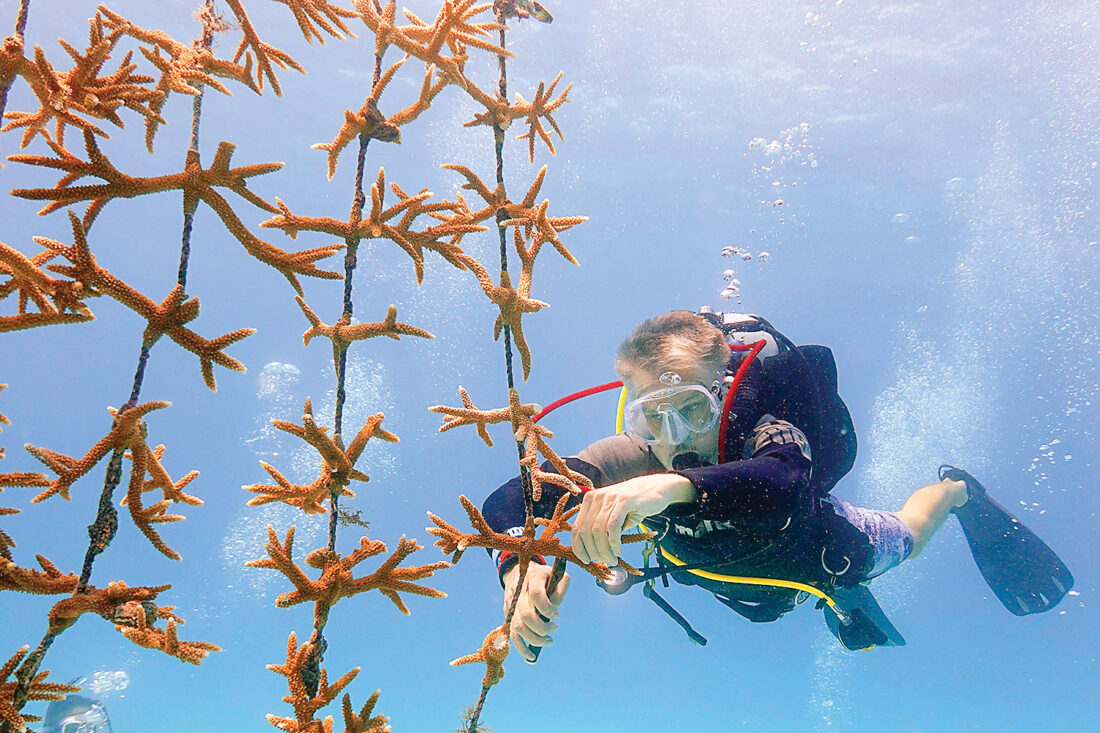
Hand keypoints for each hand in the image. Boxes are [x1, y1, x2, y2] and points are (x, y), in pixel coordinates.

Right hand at [503, 562, 570, 661]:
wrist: (518, 571)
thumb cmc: (544, 576)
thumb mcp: (557, 575)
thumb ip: (561, 589)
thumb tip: (556, 607)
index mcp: (532, 578)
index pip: (536, 594)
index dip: (548, 608)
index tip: (557, 614)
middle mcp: (519, 592)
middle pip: (526, 615)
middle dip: (542, 628)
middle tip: (555, 628)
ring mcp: (511, 604)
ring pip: (518, 627)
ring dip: (534, 639)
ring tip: (549, 641)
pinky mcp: (508, 615)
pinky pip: (512, 635)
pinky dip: (521, 648)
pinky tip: (532, 656)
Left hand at [571, 474, 695, 565]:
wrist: (658, 487)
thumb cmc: (635, 505)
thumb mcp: (614, 513)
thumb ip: (602, 527)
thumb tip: (594, 552)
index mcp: (590, 500)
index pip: (577, 527)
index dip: (579, 547)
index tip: (586, 560)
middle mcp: (597, 497)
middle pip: (586, 531)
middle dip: (593, 551)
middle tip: (605, 561)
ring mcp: (610, 497)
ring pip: (598, 531)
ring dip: (604, 550)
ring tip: (613, 559)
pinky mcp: (624, 500)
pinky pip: (613, 526)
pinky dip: (614, 542)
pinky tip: (618, 550)